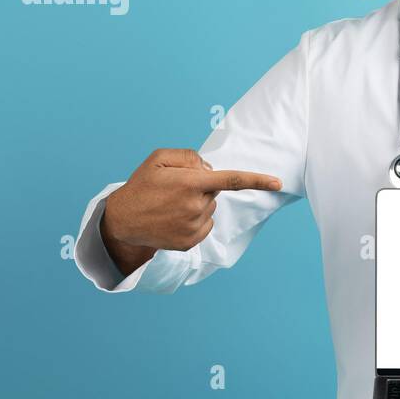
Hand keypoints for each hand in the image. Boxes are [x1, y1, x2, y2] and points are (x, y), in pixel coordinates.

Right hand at [100, 148, 281, 260]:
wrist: (122, 221)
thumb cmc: (142, 185)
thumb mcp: (159, 158)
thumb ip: (189, 156)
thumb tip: (210, 169)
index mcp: (191, 183)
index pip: (232, 180)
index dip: (258, 180)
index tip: (278, 182)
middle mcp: (196, 206)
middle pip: (215, 191)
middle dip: (202, 187)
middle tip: (175, 189)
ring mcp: (194, 226)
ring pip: (210, 208)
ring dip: (197, 204)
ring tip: (170, 205)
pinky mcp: (191, 242)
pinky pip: (205, 225)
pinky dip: (195, 220)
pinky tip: (173, 219)